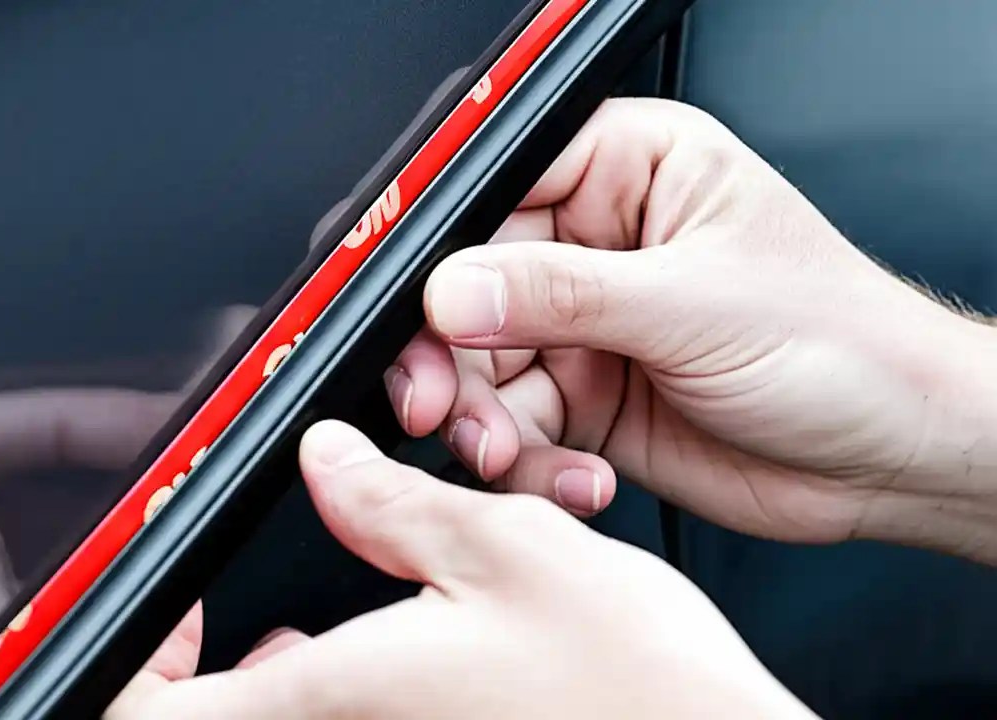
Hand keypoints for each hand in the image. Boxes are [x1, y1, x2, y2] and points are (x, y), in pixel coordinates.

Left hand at [109, 421, 816, 719]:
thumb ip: (389, 502)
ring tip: (320, 622)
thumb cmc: (637, 689)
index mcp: (336, 698)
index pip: (147, 712)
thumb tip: (327, 462)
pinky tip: (393, 653)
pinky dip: (333, 693)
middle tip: (226, 606)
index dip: (137, 649)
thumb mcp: (505, 550)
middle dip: (200, 659)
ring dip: (268, 675)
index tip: (169, 594)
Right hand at [383, 97, 996, 559]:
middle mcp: (597, 248)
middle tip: (442, 403)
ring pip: (481, 368)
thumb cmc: (839, 343)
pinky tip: (577, 477)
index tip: (424, 306)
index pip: (503, 186)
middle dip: (449, 355)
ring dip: (484, 421)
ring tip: (507, 453)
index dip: (450, 245)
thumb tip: (455, 290)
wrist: (889, 456)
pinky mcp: (587, 401)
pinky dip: (528, 463)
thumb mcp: (692, 303)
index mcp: (630, 175)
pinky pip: (517, 429)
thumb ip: (563, 296)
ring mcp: (588, 329)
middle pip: (471, 287)